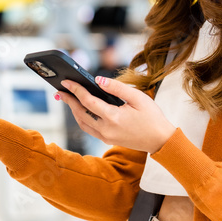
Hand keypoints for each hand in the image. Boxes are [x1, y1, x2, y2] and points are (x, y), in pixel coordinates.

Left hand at [58, 76, 176, 153]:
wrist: (160, 140)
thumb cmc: (152, 117)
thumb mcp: (138, 97)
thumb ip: (117, 88)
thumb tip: (98, 80)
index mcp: (113, 118)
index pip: (87, 101)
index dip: (75, 90)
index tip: (66, 81)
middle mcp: (106, 129)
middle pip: (80, 113)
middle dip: (69, 100)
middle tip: (60, 89)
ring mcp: (106, 137)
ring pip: (82, 123)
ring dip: (74, 110)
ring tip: (68, 98)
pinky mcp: (107, 140)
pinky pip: (88, 128)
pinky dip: (82, 118)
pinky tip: (81, 110)